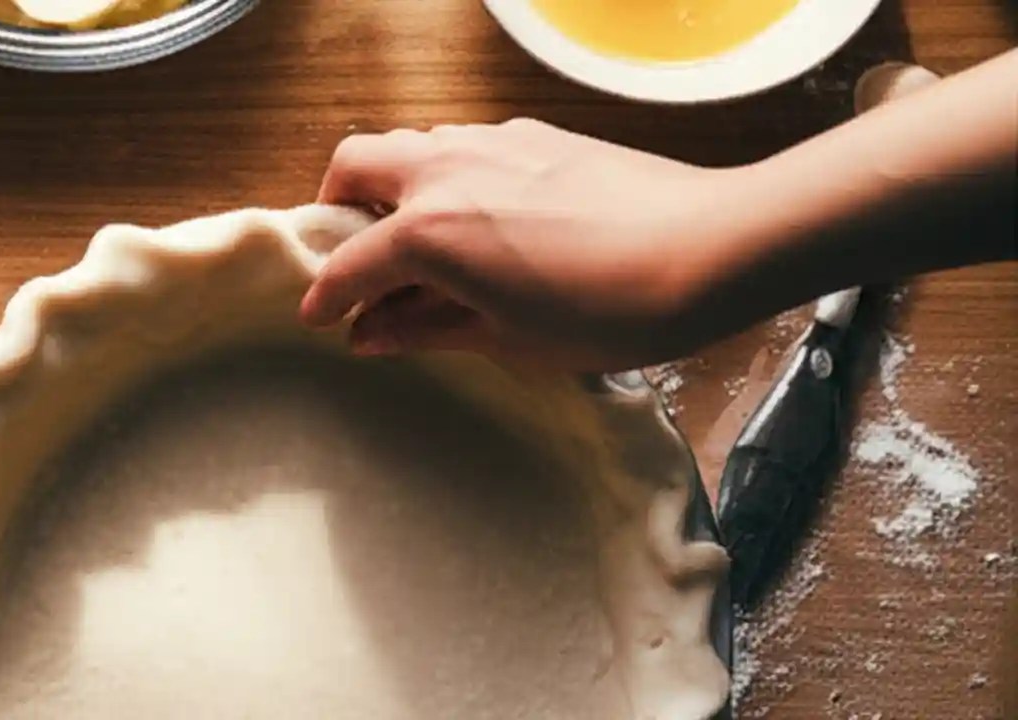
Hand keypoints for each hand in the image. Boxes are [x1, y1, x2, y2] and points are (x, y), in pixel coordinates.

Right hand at [299, 118, 740, 371]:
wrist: (706, 248)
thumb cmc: (606, 312)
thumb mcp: (505, 339)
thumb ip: (426, 329)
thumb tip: (371, 332)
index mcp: (428, 230)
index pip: (349, 262)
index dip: (326, 295)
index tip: (319, 316)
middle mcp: (446, 169)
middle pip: (356, 162)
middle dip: (337, 204)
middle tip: (355, 252)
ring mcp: (491, 140)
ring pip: (412, 144)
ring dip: (394, 185)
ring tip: (420, 237)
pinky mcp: (534, 133)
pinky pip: (465, 143)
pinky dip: (449, 174)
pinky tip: (485, 217)